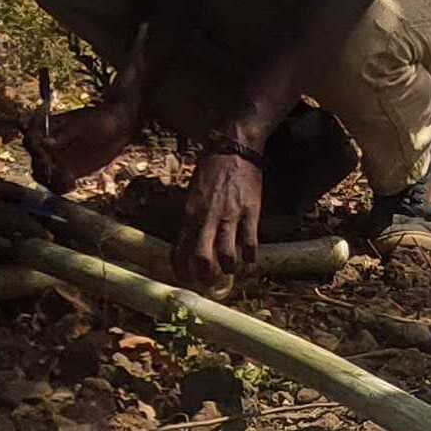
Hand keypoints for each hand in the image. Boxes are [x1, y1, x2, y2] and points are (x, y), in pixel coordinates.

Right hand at [33, 92, 138, 192]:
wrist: (118, 129)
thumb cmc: (99, 120)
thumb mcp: (83, 124)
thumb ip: (64, 134)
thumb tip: (45, 143)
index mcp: (47, 129)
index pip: (31, 138)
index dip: (32, 144)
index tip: (40, 148)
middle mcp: (48, 147)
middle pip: (35, 159)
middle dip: (40, 164)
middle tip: (50, 166)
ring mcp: (57, 161)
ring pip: (44, 175)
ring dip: (49, 179)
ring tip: (62, 178)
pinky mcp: (68, 174)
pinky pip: (59, 185)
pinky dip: (62, 187)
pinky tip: (72, 185)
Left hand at [176, 145, 261, 285]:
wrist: (234, 149)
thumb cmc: (211, 169)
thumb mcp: (193, 192)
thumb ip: (191, 215)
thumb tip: (189, 237)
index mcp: (190, 212)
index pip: (180, 248)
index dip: (182, 268)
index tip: (186, 277)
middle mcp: (207, 218)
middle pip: (202, 258)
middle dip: (205, 276)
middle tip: (209, 282)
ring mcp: (230, 216)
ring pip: (226, 255)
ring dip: (228, 269)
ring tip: (231, 272)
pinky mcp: (250, 213)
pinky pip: (250, 242)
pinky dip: (250, 257)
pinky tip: (250, 262)